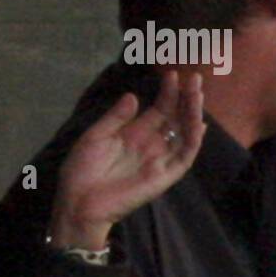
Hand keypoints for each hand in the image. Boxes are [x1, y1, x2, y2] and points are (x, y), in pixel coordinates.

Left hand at [49, 70, 204, 249]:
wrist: (78, 202)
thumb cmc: (82, 171)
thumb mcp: (95, 137)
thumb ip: (115, 118)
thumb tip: (133, 96)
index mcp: (134, 134)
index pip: (159, 110)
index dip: (168, 92)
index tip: (173, 74)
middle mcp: (151, 145)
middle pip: (176, 118)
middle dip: (186, 98)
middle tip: (195, 77)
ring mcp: (159, 160)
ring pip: (184, 134)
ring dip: (193, 114)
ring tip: (197, 94)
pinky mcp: (163, 176)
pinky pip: (184, 157)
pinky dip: (193, 141)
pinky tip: (197, 123)